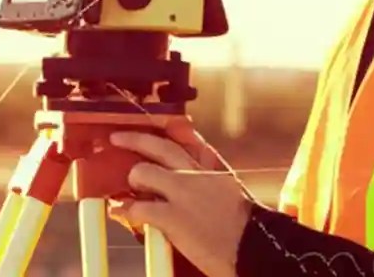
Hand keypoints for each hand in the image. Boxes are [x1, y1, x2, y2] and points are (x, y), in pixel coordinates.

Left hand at [106, 123, 256, 276]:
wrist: (256, 251)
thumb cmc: (245, 228)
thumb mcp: (231, 190)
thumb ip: (210, 172)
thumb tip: (191, 160)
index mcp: (214, 168)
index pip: (186, 138)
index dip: (164, 128)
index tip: (149, 122)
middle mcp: (197, 174)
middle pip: (159, 146)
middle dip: (134, 138)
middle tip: (117, 138)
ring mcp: (184, 193)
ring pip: (142, 172)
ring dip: (132, 181)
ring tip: (127, 192)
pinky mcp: (173, 217)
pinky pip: (137, 207)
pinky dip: (125, 209)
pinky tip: (120, 211)